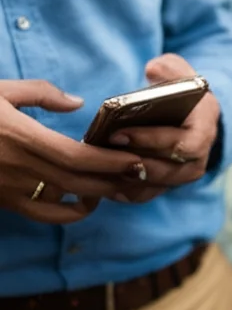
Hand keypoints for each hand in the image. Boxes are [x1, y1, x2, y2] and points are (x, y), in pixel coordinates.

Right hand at [0, 80, 144, 222]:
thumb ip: (41, 93)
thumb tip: (77, 102)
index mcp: (21, 137)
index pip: (79, 157)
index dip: (112, 163)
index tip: (138, 160)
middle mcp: (17, 167)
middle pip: (80, 184)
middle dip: (115, 182)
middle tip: (140, 176)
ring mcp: (9, 188)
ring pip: (65, 202)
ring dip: (97, 198)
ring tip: (119, 188)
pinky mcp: (2, 201)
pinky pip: (42, 215)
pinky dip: (68, 214)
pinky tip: (84, 203)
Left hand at [111, 54, 221, 201]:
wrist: (192, 113)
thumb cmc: (181, 91)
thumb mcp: (179, 72)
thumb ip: (170, 68)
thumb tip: (154, 71)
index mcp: (204, 126)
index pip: (184, 143)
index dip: (152, 141)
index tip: (118, 133)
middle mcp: (201, 154)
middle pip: (171, 170)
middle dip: (137, 164)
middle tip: (104, 155)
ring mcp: (187, 171)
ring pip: (160, 185)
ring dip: (131, 182)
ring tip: (101, 173)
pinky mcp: (172, 182)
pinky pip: (151, 194)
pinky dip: (130, 193)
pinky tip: (107, 186)